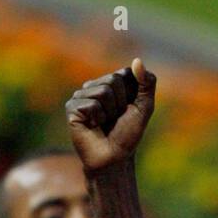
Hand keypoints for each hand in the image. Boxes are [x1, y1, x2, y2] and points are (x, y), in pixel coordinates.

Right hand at [65, 57, 157, 172]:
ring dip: (110, 112)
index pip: (125, 73)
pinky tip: (94, 126)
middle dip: (121, 103)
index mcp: (110, 85)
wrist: (114, 157)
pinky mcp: (72, 107)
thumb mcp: (144, 107)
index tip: (130, 109)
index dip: (133, 93)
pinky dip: (98, 117)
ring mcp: (81, 96)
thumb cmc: (129, 134)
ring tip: (105, 123)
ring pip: (102, 91)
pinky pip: (91, 104)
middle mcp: (94, 87)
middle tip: (116, 119)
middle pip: (113, 80)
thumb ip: (146, 84)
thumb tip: (137, 60)